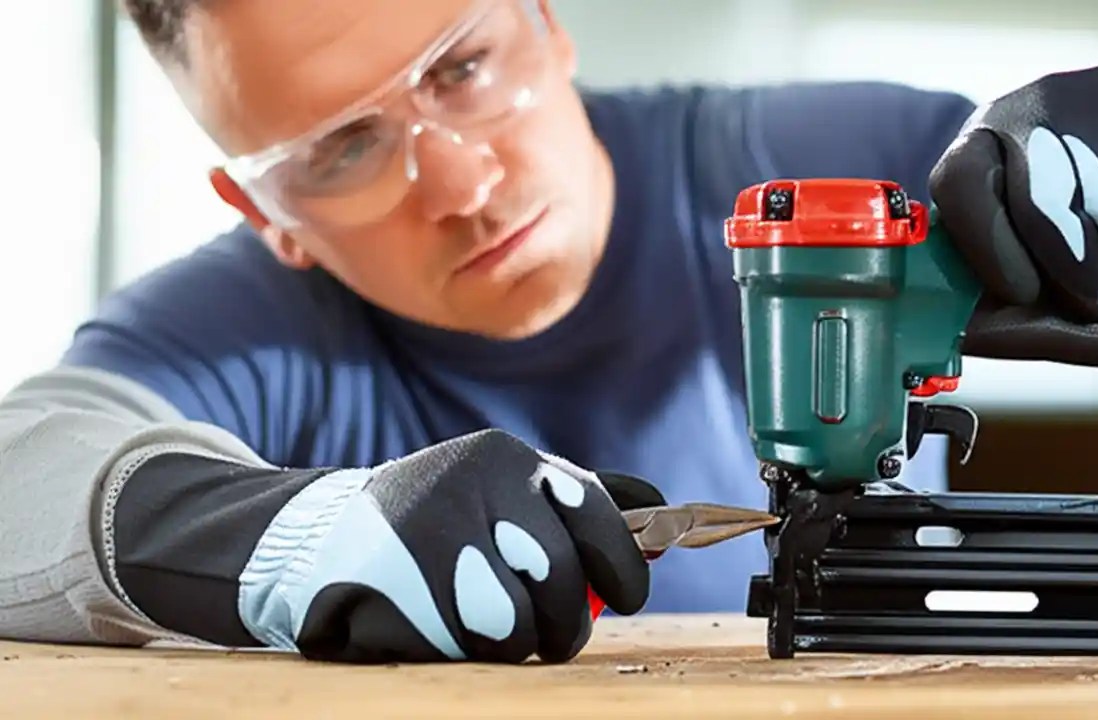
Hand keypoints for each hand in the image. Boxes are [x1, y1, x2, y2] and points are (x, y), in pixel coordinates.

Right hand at [238, 429, 661, 663]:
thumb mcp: (510, 489)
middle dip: (566, 625)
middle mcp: (471, 485)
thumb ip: (585, 502)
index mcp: (510, 459)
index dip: (623, 569)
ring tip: (491, 628)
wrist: (319, 535)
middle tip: (554, 634)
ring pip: (514, 626)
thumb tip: (665, 524)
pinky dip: (461, 651)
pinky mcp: (388, 583)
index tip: (627, 598)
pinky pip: (460, 647)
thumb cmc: (442, 518)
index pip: (598, 515)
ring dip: (512, 643)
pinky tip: (437, 624)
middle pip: (560, 582)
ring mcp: (426, 533)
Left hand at [929, 14, 1097, 322]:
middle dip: (1074, 272)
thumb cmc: (1082, 200)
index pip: (961, 184)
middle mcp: (1038, 107)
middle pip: (1045, 206)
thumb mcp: (1027, 222)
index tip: (1024, 294)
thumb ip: (999, 269)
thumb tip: (970, 329)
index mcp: (986, 136)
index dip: (990, 249)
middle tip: (1096, 305)